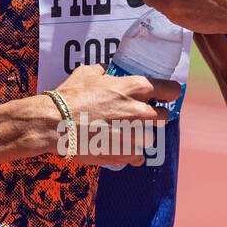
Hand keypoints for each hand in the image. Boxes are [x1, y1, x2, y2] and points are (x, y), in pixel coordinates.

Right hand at [48, 62, 180, 166]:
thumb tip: (105, 70)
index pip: (171, 90)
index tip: (165, 96)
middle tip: (140, 116)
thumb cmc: (70, 97)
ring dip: (142, 135)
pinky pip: (139, 156)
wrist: (55, 124)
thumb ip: (103, 71)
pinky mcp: (126, 154)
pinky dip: (131, 154)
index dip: (169, 93)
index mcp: (136, 88)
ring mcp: (135, 135)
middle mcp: (141, 111)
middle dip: (155, 115)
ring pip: (151, 137)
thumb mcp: (87, 73)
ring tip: (125, 134)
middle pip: (165, 116)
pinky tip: (120, 148)